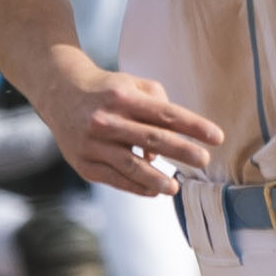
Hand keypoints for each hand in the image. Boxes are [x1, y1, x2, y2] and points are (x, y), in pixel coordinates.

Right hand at [45, 59, 222, 196]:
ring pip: (131, 166)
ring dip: (157, 179)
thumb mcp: (132, 84)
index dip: (194, 126)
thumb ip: (157, 105)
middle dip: (182, 152)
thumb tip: (165, 147)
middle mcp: (106, 120)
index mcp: (123, 97)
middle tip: (204, 161)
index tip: (217, 137)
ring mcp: (92, 144)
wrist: (59, 93)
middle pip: (152, 139)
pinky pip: (115, 179)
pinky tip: (154, 191)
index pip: (165, 114)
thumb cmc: (107, 90)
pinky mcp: (84, 164)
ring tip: (176, 188)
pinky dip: (137, 187)